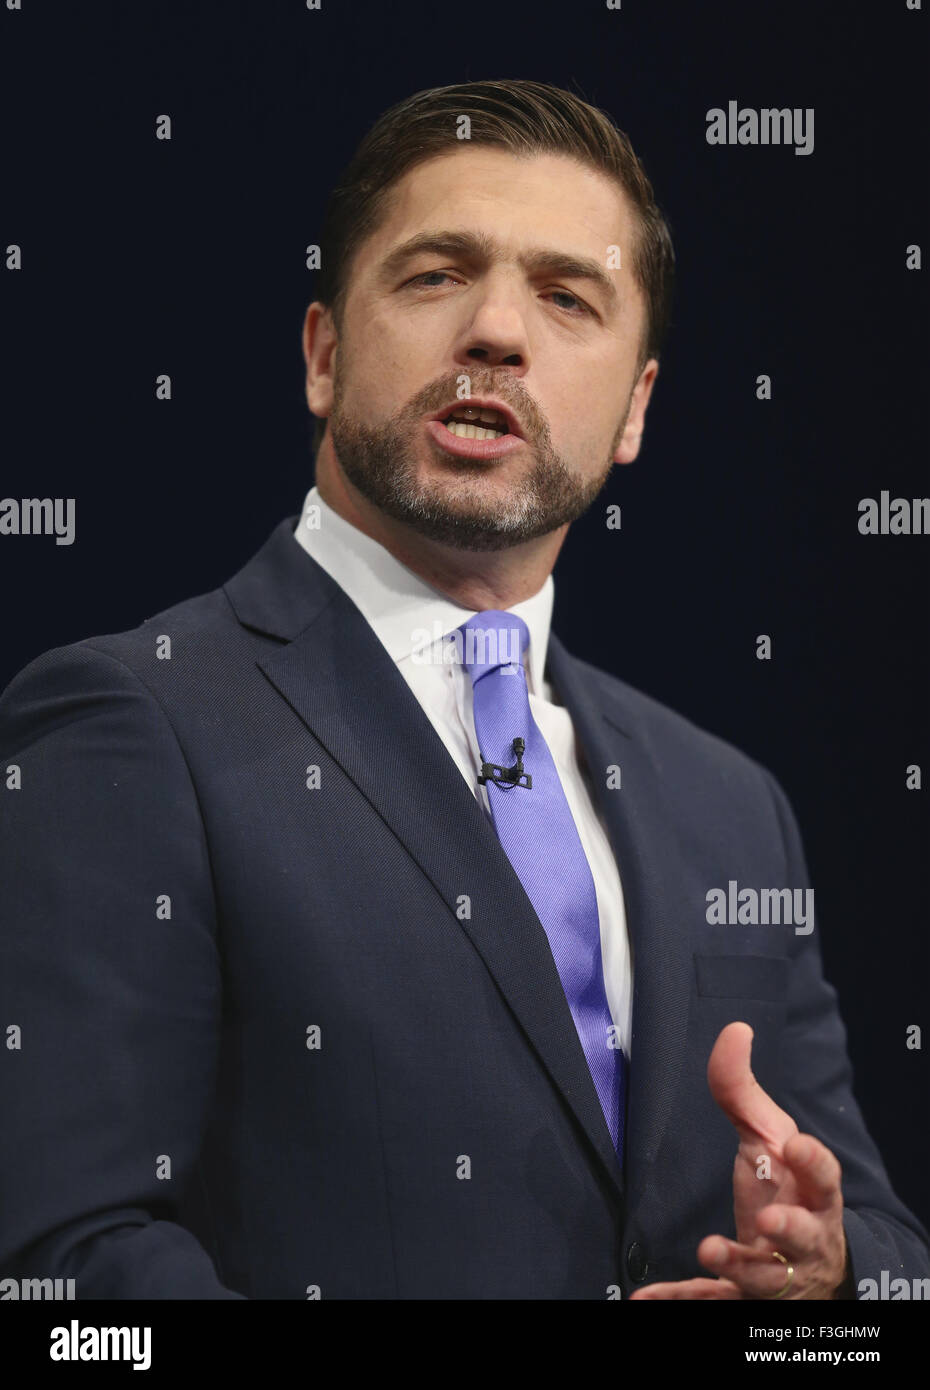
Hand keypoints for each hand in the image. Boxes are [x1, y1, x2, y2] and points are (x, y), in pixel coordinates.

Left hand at [629, 1021, 850, 1298]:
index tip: (795, 1146)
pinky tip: (646, 1298)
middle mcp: (802, 1237)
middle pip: (803, 1236)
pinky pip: (715, 1301)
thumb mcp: (767, 1138)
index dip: (813, 1162)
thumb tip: (734, 1029)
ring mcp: (776, 1273)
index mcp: (812, 1192)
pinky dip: (681, 1299)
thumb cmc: (785, 1188)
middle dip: (790, 1228)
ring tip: (710, 1248)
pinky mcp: (745, 1296)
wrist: (804, 1263)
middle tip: (771, 1219)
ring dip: (738, 1266)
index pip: (823, 1177)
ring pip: (764, 1277)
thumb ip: (743, 1090)